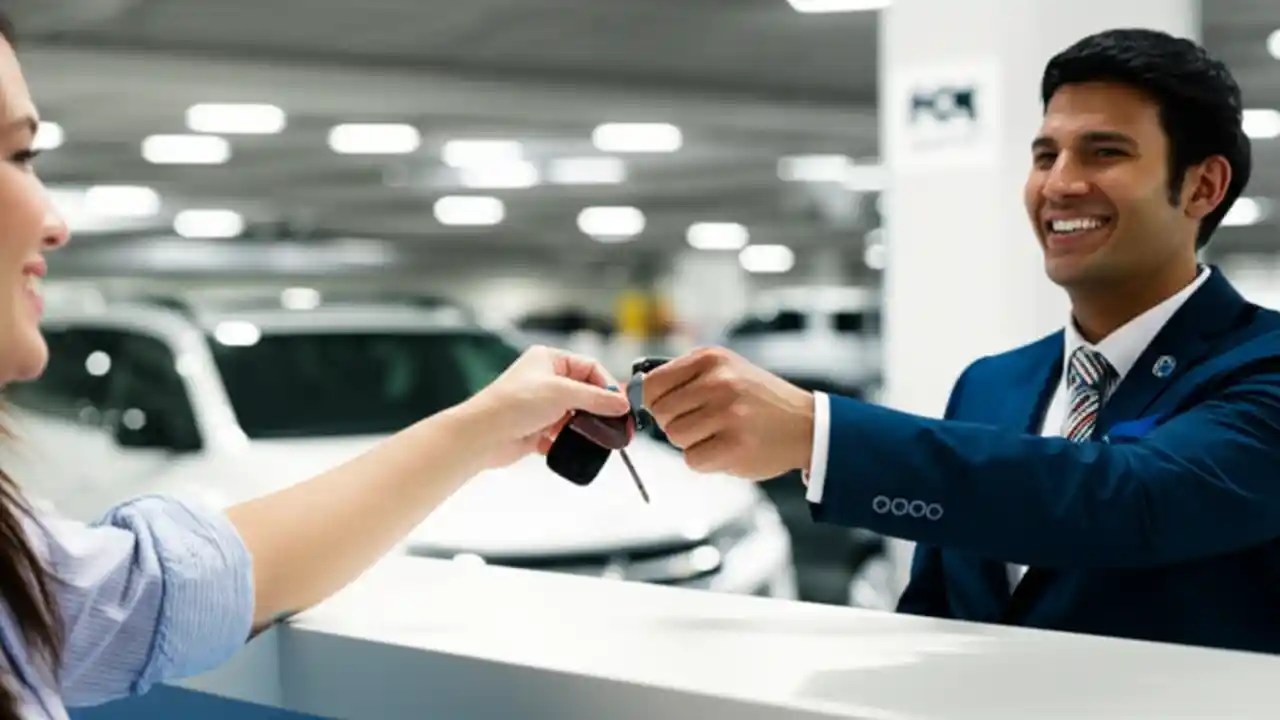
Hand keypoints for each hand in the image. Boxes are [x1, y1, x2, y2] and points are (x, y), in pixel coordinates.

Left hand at [464, 345, 629, 468]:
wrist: (482, 436)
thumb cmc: (511, 404)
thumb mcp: (561, 393)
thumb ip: (596, 398)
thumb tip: (621, 402)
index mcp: (549, 359)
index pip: (590, 368)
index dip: (607, 385)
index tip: (620, 404)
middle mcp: (545, 380)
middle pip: (585, 393)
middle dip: (598, 409)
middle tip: (616, 424)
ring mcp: (541, 405)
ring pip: (575, 415)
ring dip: (583, 427)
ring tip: (595, 438)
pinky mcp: (536, 429)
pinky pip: (562, 434)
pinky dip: (566, 441)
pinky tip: (566, 444)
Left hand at [643, 347, 813, 480]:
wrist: (806, 424)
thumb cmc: (757, 399)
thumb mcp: (723, 371)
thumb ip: (679, 379)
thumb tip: (625, 392)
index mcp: (711, 359)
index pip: (652, 384)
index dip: (654, 402)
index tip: (670, 409)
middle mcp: (719, 382)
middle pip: (662, 414)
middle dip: (677, 423)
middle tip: (706, 423)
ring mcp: (728, 414)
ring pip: (675, 438)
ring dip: (693, 443)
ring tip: (720, 434)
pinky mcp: (736, 445)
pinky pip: (692, 460)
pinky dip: (706, 460)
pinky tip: (728, 448)